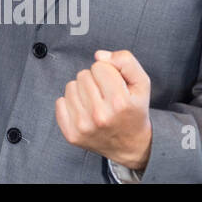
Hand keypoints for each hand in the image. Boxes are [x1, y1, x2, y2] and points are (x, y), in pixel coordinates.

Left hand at [55, 49, 152, 171]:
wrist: (131, 146)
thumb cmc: (134, 110)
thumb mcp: (141, 84)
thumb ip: (126, 61)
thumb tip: (98, 55)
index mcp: (120, 103)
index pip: (99, 66)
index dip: (108, 72)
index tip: (114, 85)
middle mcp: (100, 116)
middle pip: (83, 75)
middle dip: (94, 81)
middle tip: (106, 96)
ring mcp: (84, 127)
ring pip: (71, 86)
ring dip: (82, 91)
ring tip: (96, 103)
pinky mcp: (72, 134)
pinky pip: (59, 102)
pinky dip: (71, 104)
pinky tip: (85, 112)